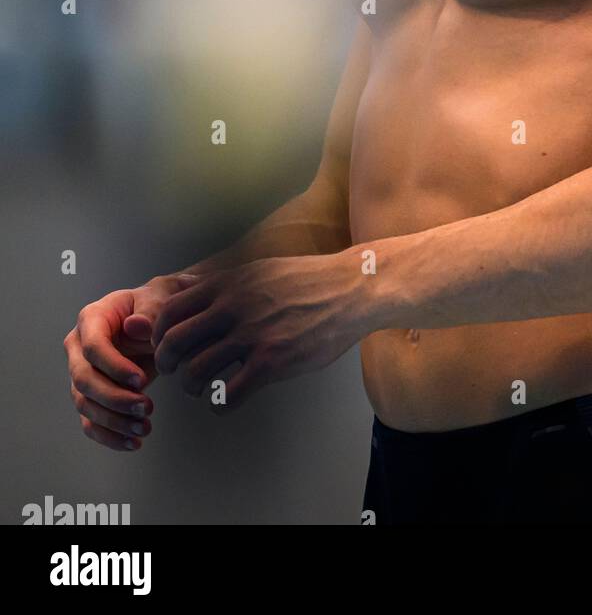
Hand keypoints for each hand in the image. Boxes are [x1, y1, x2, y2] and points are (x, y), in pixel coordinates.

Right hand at [64, 272, 201, 451]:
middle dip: (114, 398)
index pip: (93, 347)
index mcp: (92, 318)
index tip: (142, 380)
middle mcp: (79, 347)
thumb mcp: (161, 298)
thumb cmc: (158, 304)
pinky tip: (133, 443)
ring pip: (85, 405)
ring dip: (114, 421)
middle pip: (84, 380)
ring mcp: (82, 372)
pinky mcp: (91, 395)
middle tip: (146, 407)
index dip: (114, 367)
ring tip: (144, 428)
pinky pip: (90, 422)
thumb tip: (135, 326)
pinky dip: (109, 436)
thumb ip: (151, 311)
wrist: (162, 321)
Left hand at [151, 255, 362, 409]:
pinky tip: (227, 399)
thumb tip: (188, 288)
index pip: (169, 312)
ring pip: (194, 373)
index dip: (159, 335)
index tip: (167, 346)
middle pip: (173, 344)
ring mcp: (251, 335)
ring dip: (191, 388)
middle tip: (177, 372)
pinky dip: (218, 404)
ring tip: (203, 388)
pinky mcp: (272, 362)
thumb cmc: (308, 280)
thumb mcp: (260, 268)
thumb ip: (224, 282)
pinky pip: (226, 395)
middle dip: (167, 364)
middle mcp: (233, 306)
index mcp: (228, 283)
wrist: (351, 289)